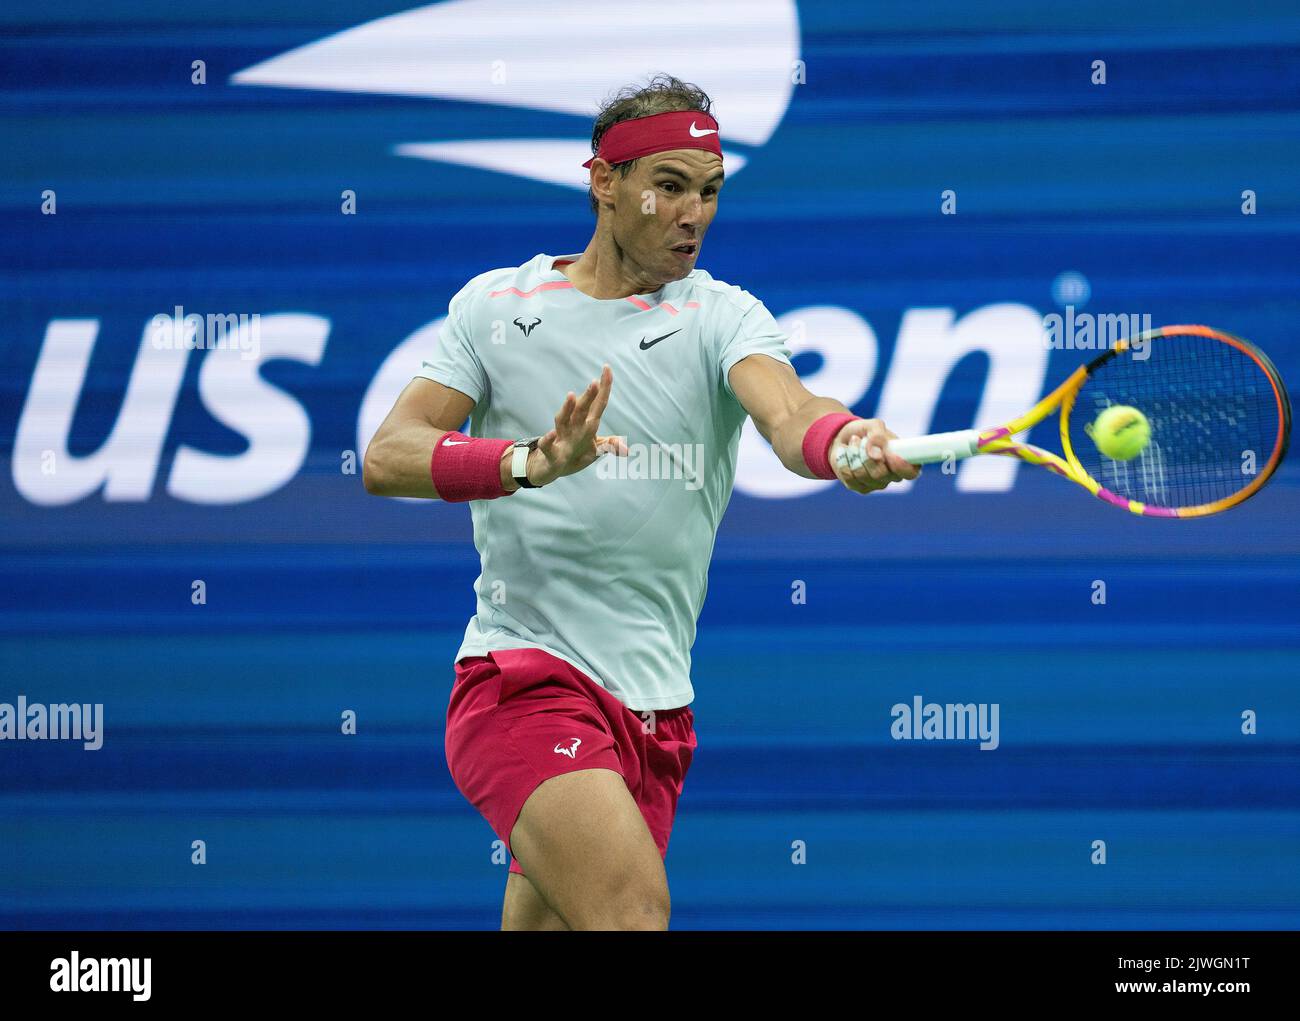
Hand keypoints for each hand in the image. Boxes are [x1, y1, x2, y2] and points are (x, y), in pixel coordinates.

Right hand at [524, 364, 627, 486]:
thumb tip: (627, 449)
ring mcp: (561, 438)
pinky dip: (548, 440)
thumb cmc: (574, 454)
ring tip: (571, 395)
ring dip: (567, 408)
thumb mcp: (594, 451)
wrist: (549, 469)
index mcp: (586, 424)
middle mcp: (573, 426)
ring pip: (562, 420)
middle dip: (588, 396)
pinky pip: (547, 445)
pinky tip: (550, 435)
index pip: (598, 404)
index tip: (607, 368)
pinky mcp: (550, 453)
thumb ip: (608, 446)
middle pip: (582, 409)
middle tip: (596, 381)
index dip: (604, 387)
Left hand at [829, 418, 919, 493]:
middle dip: (866, 454)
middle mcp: (892, 477)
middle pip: (881, 474)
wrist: (845, 438)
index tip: (890, 454)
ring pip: (863, 475)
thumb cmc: (866, 432)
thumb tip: (876, 454)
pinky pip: (849, 477)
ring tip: (853, 442)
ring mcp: (876, 484)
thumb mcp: (874, 426)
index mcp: (904, 461)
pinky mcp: (859, 487)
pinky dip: (844, 460)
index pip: (911, 472)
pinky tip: (845, 453)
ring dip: (854, 454)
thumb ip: (878, 435)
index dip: (901, 466)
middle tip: (861, 440)